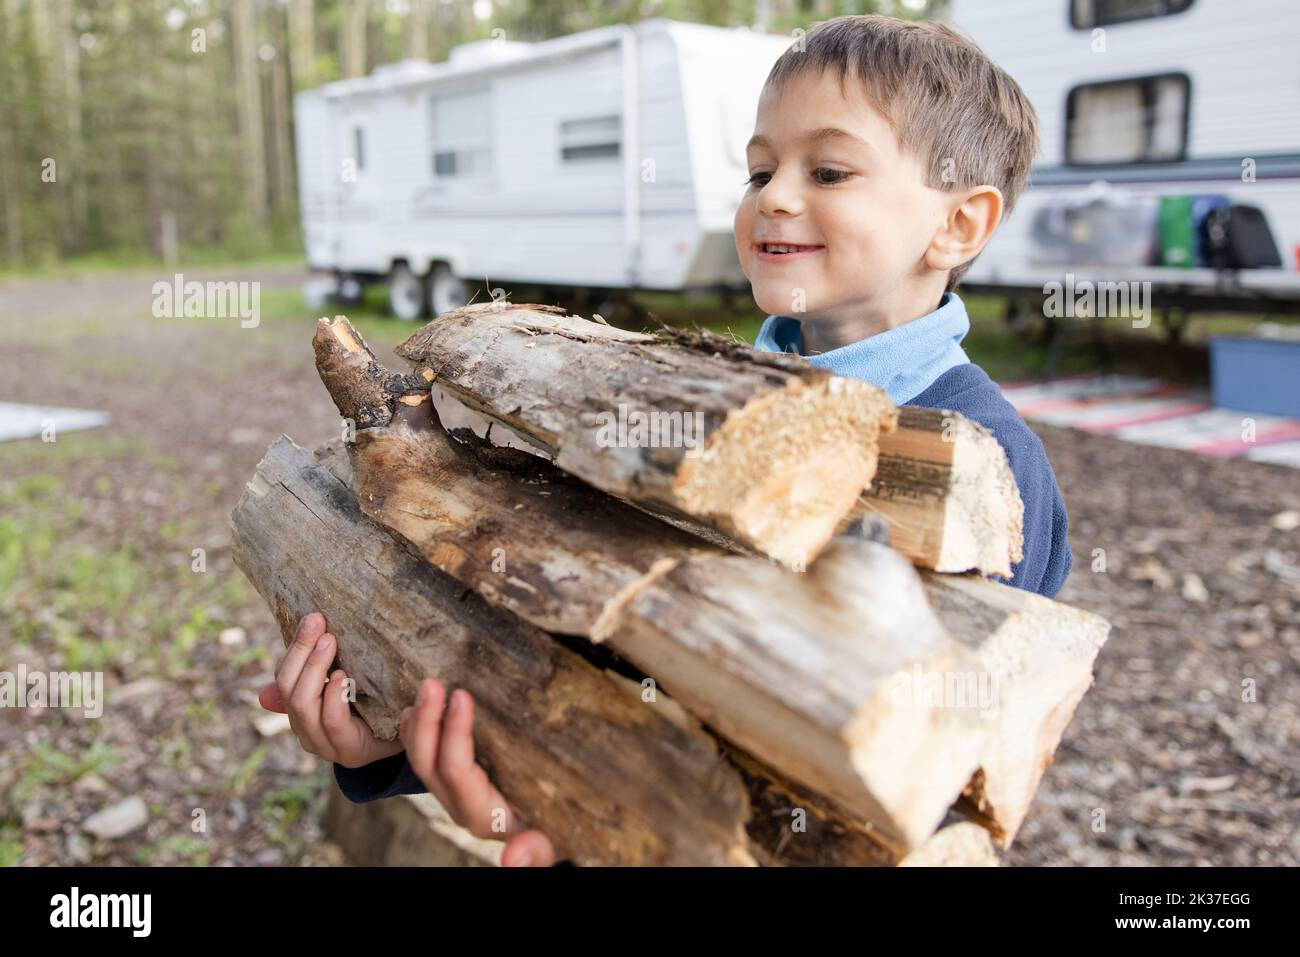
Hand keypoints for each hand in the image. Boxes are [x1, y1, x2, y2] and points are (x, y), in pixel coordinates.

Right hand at [259, 612, 404, 768]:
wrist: (410, 740)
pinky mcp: (351, 751)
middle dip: (301, 652)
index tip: (311, 618)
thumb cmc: (378, 707)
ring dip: (315, 669)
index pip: (283, 678)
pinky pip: (333, 722)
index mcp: (301, 712)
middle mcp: (306, 730)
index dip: (295, 648)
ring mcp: (325, 745)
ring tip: (329, 641)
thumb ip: (323, 669)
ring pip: (303, 705)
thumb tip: (288, 658)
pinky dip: (334, 696)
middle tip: (318, 622)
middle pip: (288, 689)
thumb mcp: (350, 684)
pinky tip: (343, 676)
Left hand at [401, 677, 555, 866]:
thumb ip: (536, 851)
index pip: (456, 771)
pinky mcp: (451, 780)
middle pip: (428, 764)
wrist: (542, 830)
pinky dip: (415, 730)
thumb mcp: (550, 840)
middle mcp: (459, 805)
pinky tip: (413, 707)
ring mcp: (450, 793)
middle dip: (428, 721)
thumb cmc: (551, 829)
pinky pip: (423, 756)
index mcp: (481, 814)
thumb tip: (512, 860)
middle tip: (433, 682)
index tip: (462, 696)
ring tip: (425, 686)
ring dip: (419, 721)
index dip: (454, 734)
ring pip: (419, 759)